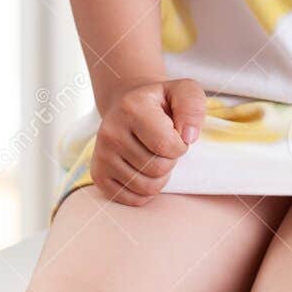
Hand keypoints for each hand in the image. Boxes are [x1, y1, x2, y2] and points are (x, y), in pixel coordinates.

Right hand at [90, 78, 206, 207]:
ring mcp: (102, 155)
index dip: (181, 145)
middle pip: (157, 169)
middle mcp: (110, 131)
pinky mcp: (98, 174)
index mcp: (131, 107)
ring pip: (147, 187)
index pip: (167, 145)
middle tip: (163, 144)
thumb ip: (193, 107)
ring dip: (160, 177)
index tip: (175, 134)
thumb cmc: (160, 103)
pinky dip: (146, 191)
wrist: (128, 107)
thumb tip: (188, 136)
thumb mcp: (183, 92)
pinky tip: (144, 170)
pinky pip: (134, 199)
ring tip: (154, 156)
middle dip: (170, 160)